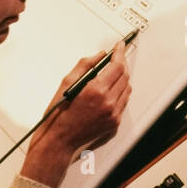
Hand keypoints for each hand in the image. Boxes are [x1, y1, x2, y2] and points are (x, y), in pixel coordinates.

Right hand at [21, 44, 130, 187]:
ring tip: (112, 74)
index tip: (120, 46)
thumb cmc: (59, 113)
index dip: (120, 53)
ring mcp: (114, 115)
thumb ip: (85, 65)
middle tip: (115, 57)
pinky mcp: (114, 123)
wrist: (59, 140)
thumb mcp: (67, 83)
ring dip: (122, 78)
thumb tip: (100, 55)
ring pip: (127, 89)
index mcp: (96, 91)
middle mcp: (108, 103)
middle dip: (121, 64)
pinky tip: (110, 90)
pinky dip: (120, 93)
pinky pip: (123, 103)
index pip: (117, 66)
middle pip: (125, 76)